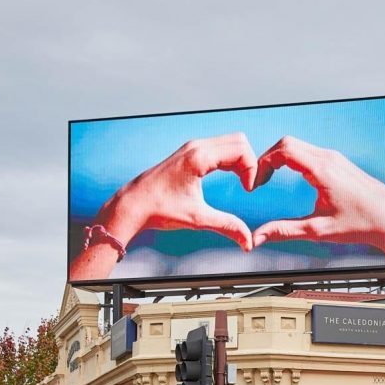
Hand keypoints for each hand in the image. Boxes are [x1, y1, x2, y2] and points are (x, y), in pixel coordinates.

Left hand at [69, 133, 256, 279]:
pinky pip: (219, 148)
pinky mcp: (189, 153)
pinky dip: (231, 160)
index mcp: (199, 158)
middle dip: (250, 162)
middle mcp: (195, 147)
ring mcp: (191, 148)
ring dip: (241, 161)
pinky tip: (231, 177)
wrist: (132, 205)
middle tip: (249, 185)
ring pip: (230, 142)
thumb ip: (227, 227)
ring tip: (243, 183)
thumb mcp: (197, 219)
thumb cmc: (159, 210)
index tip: (248, 190)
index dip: (252, 170)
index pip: (241, 150)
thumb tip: (249, 243)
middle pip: (239, 141)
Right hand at [251, 136, 384, 263]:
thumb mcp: (318, 230)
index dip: (263, 163)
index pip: (283, 150)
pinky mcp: (340, 163)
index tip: (257, 182)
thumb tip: (258, 237)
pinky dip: (294, 158)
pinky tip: (289, 175)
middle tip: (259, 179)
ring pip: (299, 145)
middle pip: (287, 143)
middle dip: (268, 158)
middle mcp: (329, 158)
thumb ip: (285, 231)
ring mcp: (336, 158)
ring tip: (269, 177)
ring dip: (280, 157)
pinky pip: (310, 151)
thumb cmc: (360, 224)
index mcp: (323, 170)